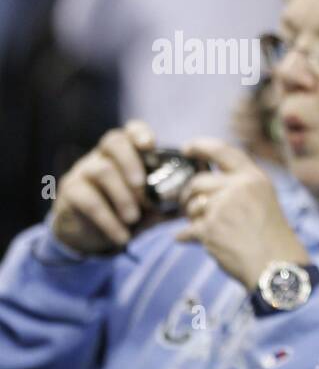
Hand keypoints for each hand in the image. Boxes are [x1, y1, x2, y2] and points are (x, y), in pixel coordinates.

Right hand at [50, 120, 157, 254]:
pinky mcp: (71, 194)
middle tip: (142, 185)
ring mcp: (84, 172)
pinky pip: (88, 201)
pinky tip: (122, 236)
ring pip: (101, 171)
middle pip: (113, 141)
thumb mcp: (152, 206)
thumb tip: (196, 198)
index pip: (130, 132)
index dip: (140, 133)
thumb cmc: (127, 212)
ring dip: (122, 196)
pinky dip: (108, 220)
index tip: (150, 145)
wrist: (92, 235)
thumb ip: (170, 201)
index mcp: (125, 154)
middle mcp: (102, 156)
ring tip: (133, 218)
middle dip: (131, 161)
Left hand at [176, 139, 308, 289]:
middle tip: (188, 206)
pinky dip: (185, 236)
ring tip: (201, 227)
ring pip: (191, 205)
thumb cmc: (273, 239)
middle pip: (198, 181)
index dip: (202, 147)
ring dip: (191, 217)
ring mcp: (223, 207)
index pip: (223, 151)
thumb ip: (240, 189)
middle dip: (189, 194)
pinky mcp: (210, 228)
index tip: (188, 149)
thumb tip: (204, 189)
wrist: (276, 266)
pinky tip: (186, 239)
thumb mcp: (264, 201)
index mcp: (254, 178)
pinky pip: (187, 229)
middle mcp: (238, 188)